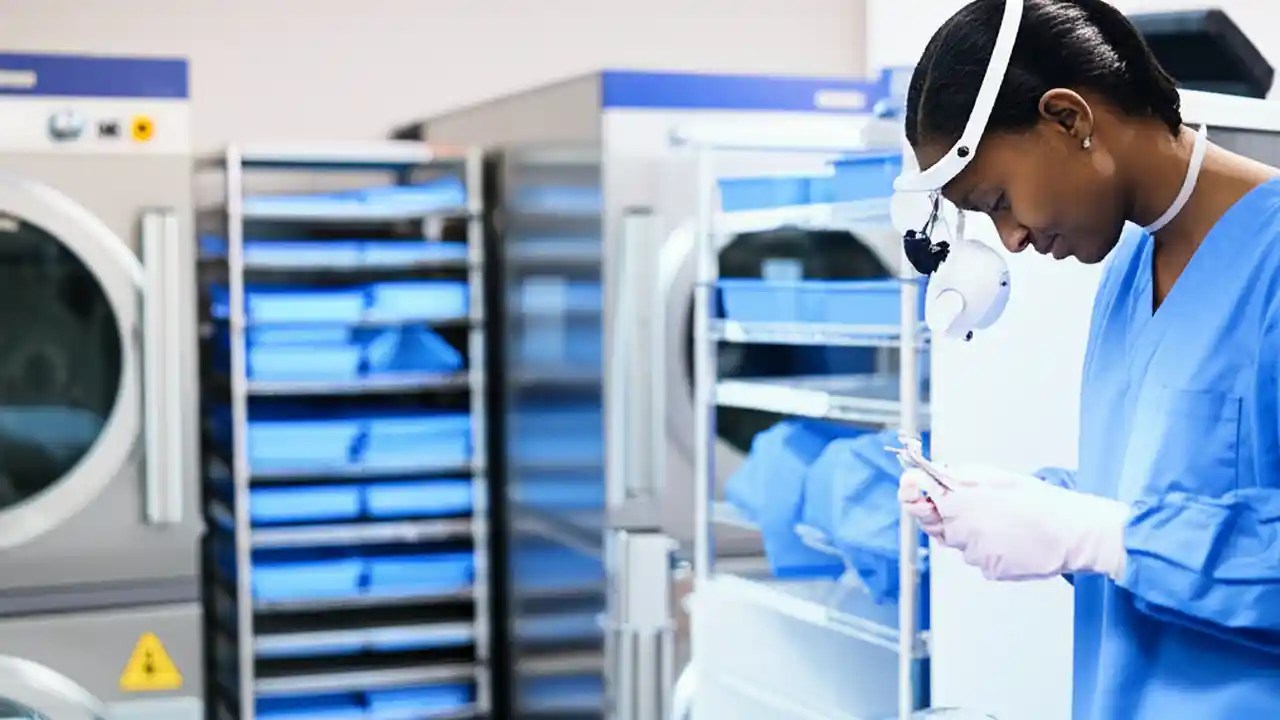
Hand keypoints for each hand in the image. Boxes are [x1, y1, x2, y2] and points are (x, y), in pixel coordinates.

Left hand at [899, 464, 1129, 580]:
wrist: (1073, 531)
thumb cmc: (1038, 501)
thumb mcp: (994, 476)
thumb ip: (957, 477)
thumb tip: (928, 477)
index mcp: (959, 497)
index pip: (914, 496)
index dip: (911, 493)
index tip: (912, 490)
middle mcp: (961, 526)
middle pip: (935, 524)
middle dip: (947, 516)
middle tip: (975, 509)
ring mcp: (974, 551)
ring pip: (959, 544)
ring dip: (972, 535)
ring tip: (1003, 525)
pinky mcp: (989, 569)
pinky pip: (979, 560)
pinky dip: (990, 551)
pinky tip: (1011, 541)